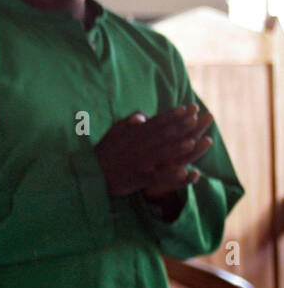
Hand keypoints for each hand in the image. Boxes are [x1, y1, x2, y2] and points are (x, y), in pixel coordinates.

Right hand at [93, 105, 213, 197]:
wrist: (91, 172)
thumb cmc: (106, 150)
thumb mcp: (114, 132)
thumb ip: (129, 122)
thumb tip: (144, 115)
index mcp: (133, 134)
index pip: (156, 122)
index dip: (172, 115)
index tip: (187, 109)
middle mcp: (136, 146)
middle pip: (161, 135)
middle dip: (179, 127)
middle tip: (195, 119)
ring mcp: (138, 162)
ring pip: (159, 154)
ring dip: (176, 148)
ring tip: (191, 142)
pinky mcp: (137, 178)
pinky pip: (155, 176)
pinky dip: (169, 174)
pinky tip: (182, 172)